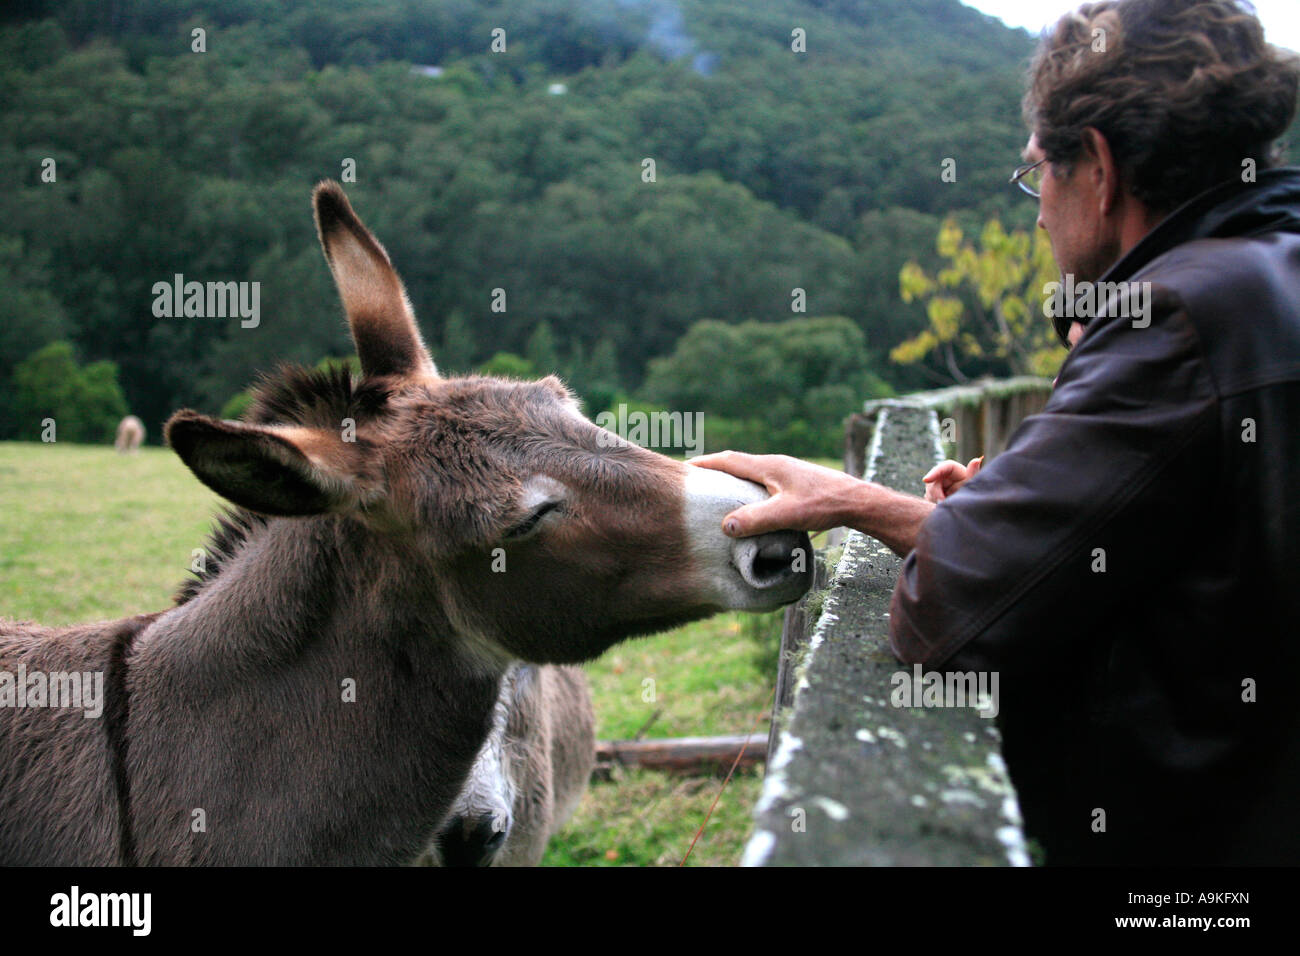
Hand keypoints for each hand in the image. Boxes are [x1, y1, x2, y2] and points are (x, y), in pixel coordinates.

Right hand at [688, 451, 864, 536]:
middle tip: (696, 479)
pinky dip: (749, 487)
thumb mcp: (787, 514)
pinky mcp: (795, 483)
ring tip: (718, 491)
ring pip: (752, 472)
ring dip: (733, 478)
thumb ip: (756, 519)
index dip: (706, 464)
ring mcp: (787, 472)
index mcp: (769, 466)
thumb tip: (725, 526)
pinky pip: (763, 481)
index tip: (686, 468)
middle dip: (716, 469)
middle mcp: (776, 464)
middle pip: (738, 463)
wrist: (857, 501)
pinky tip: (752, 502)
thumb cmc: (824, 504)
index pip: (729, 460)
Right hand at [922, 456, 982, 502]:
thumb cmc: (973, 492)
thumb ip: (973, 473)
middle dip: (935, 492)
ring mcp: (937, 486)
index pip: (942, 468)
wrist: (969, 505)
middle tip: (942, 502)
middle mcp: (942, 476)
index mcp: (952, 469)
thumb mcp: (973, 483)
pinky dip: (934, 504)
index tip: (925, 480)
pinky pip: (929, 499)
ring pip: (929, 491)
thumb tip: (977, 460)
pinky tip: (942, 507)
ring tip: (946, 505)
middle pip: (932, 480)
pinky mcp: (934, 495)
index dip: (933, 473)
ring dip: (935, 499)